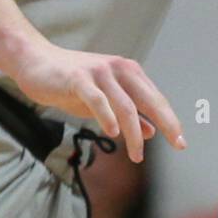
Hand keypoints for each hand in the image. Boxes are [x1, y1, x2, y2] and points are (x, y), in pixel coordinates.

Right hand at [11, 40, 183, 160]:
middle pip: (148, 99)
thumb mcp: (103, 100)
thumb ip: (127, 113)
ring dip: (133, 133)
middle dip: (166, 123)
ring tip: (136, 155)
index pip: (155, 99)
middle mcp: (118, 69)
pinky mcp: (79, 78)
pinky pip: (97, 99)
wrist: (36, 62)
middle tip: (177, 144)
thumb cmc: (71, 83)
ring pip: (125, 105)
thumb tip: (150, 132)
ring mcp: (99, 72)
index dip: (169, 120)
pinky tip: (113, 133)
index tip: (181, 142)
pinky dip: (107, 117)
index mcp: (128, 72)